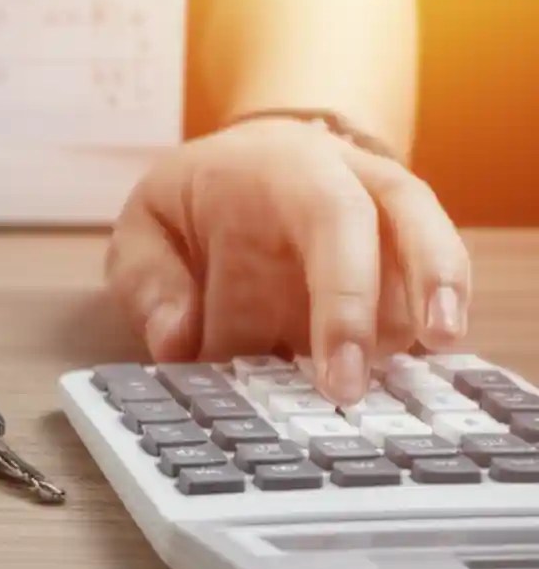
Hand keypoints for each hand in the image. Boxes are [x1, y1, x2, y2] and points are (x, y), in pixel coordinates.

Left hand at [105, 118, 469, 405]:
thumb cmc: (196, 198)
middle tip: (360, 396)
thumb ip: (149, 278)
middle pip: (409, 236)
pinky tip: (389, 399)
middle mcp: (357, 186)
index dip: (345, 299)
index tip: (335, 374)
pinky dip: (403, 352)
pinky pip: (418, 308)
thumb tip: (175, 341)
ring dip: (395, 348)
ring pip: (420, 282)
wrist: (253, 158)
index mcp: (291, 168)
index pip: (335, 219)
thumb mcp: (147, 223)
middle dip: (388, 322)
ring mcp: (391, 223)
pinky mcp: (402, 265)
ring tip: (372, 410)